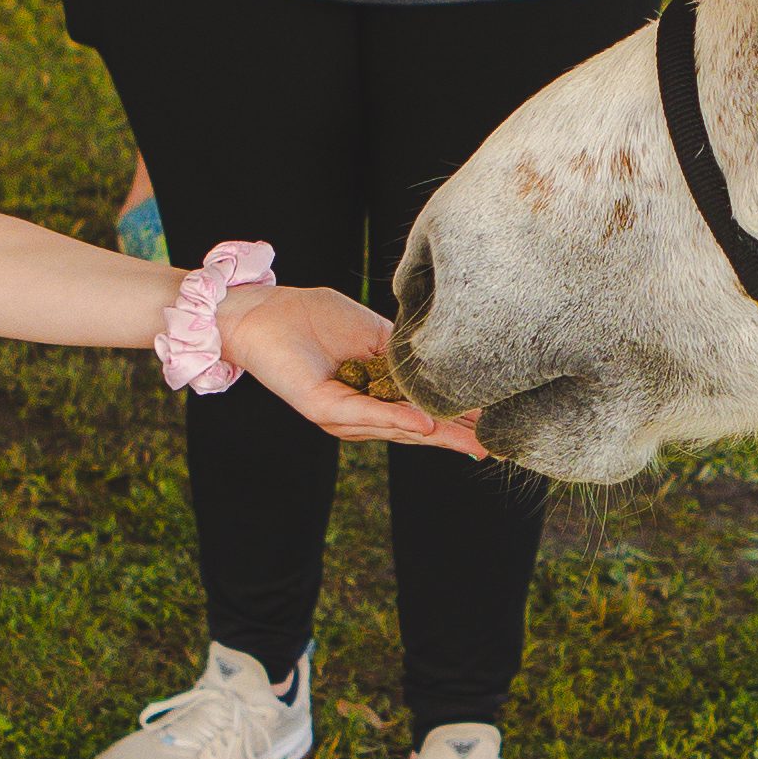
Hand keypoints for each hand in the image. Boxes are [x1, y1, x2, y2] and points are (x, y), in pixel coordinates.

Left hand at [219, 281, 482, 455]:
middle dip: (456, 436)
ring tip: (476, 440)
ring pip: (396, 427)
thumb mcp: (371, 331)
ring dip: (438, 434)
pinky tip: (425, 425)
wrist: (260, 311)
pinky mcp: (322, 406)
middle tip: (496, 447)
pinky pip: (364, 414)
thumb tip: (443, 364)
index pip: (421, 409)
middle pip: (416, 428)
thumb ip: (402, 354)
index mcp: (372, 392)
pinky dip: (395, 419)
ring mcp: (340, 412)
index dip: (457, 417)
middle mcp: (357, 411)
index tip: (495, 425)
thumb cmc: (309, 316)